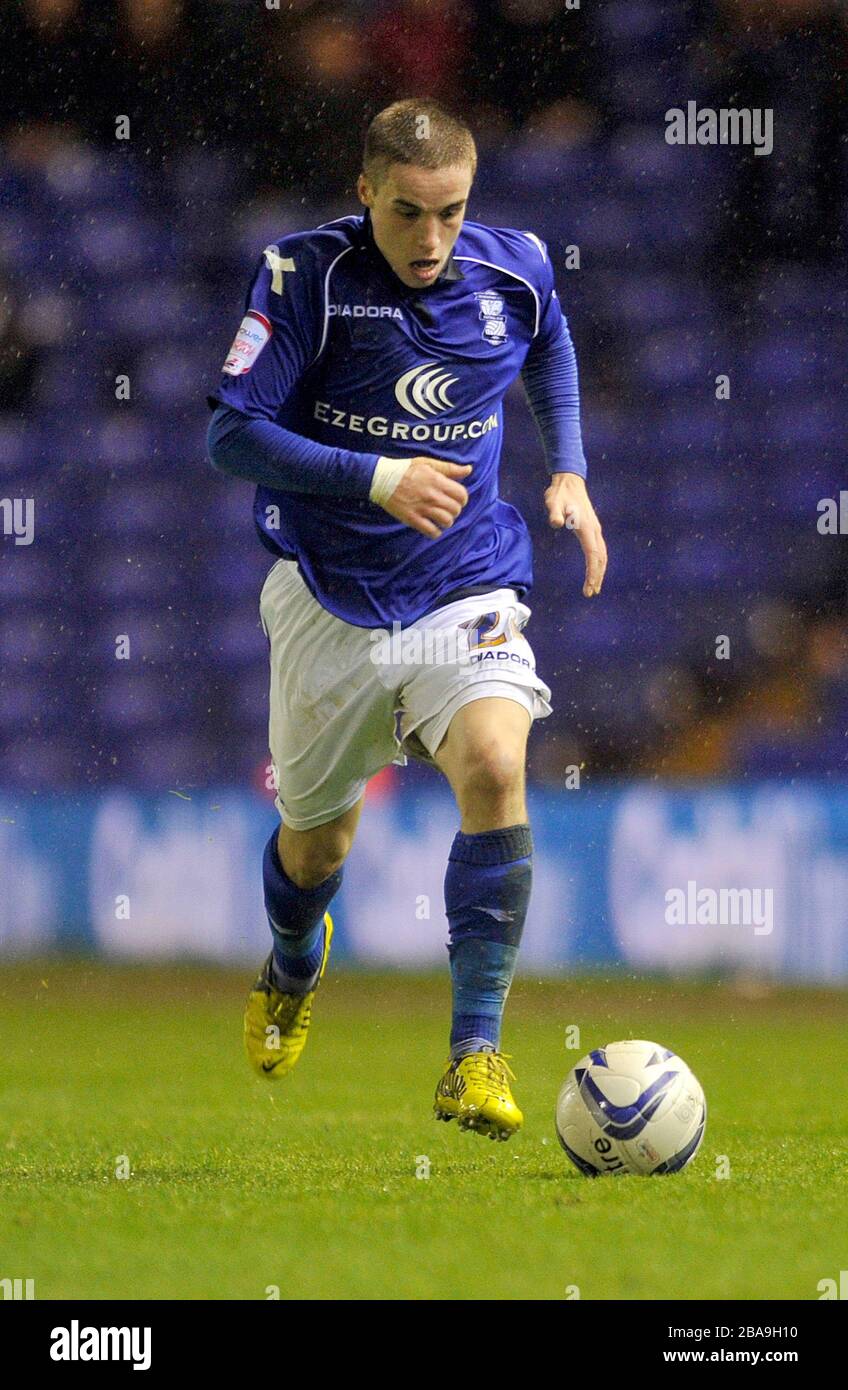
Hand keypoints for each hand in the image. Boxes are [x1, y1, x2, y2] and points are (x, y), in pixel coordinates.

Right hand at [381, 457, 472, 537]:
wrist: (381, 479)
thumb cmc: (406, 469)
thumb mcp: (428, 463)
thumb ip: (449, 468)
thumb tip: (469, 470)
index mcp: (437, 481)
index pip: (462, 495)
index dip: (462, 499)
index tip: (456, 500)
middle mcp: (432, 496)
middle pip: (456, 510)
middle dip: (454, 511)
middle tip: (447, 509)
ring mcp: (422, 508)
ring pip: (446, 521)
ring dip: (446, 522)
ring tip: (441, 519)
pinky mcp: (412, 519)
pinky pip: (431, 531)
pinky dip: (436, 532)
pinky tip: (433, 528)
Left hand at [545, 471, 606, 596]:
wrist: (569, 482)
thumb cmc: (560, 494)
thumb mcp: (553, 502)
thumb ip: (554, 513)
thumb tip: (557, 523)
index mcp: (587, 528)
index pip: (593, 555)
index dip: (592, 573)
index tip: (589, 587)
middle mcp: (594, 530)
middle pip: (601, 559)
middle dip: (597, 577)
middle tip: (591, 593)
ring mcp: (595, 530)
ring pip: (602, 555)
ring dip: (599, 572)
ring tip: (594, 587)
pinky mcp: (592, 529)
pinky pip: (598, 550)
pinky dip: (598, 563)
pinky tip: (593, 570)